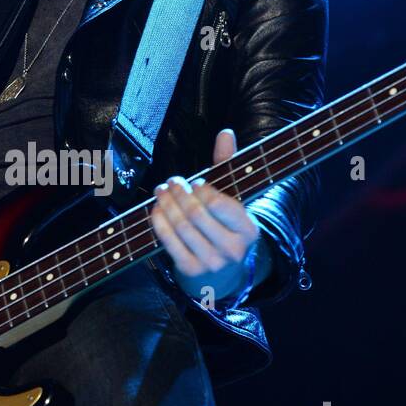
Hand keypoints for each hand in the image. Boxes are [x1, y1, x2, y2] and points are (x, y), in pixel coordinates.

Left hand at [149, 128, 260, 301]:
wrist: (224, 272)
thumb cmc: (226, 225)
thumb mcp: (233, 198)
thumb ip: (228, 165)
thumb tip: (225, 133)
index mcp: (249, 230)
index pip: (220, 204)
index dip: (201, 190)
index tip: (193, 182)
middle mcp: (233, 249)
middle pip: (196, 215)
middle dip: (179, 194)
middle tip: (170, 182)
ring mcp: (212, 262)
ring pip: (181, 227)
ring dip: (166, 205)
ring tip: (161, 192)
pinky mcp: (192, 270)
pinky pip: (169, 242)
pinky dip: (159, 223)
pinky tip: (156, 210)